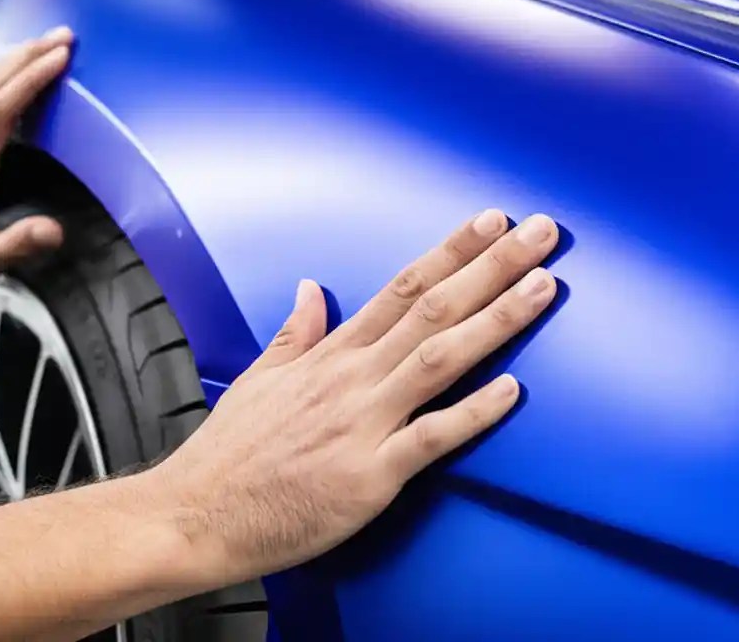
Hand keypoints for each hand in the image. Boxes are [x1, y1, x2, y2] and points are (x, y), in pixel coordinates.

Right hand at [151, 210, 558, 586]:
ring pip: (440, 358)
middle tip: (541, 233)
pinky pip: (431, 438)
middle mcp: (352, 378)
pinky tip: (513, 390)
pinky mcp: (369, 475)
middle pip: (433, 308)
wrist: (196, 516)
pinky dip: (472, 413)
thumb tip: (310, 287)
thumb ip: (295, 333)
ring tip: (542, 287)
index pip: (402, 287)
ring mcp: (363, 424)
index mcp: (330, 354)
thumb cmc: (230, 455)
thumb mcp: (259, 378)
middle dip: (492, 267)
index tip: (491, 221)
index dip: (452, 251)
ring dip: (496, 320)